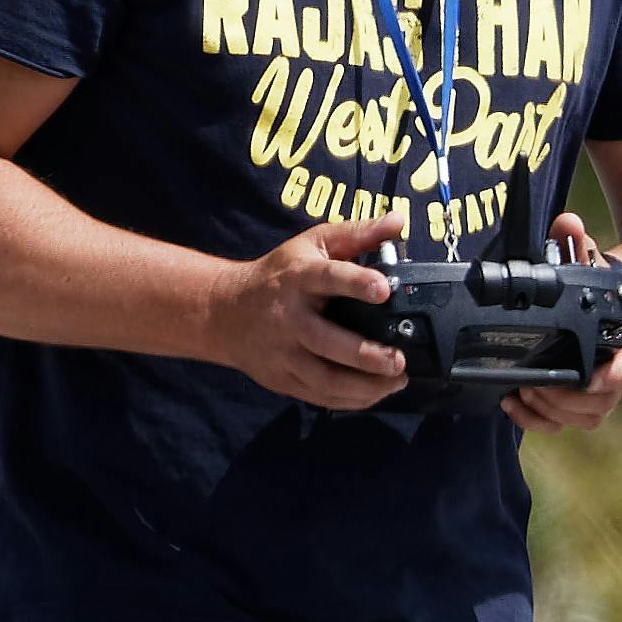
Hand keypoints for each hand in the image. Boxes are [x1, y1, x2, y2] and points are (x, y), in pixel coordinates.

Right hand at [215, 214, 419, 410]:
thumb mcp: (311, 245)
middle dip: (365, 355)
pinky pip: (319, 396)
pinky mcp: (281, 378)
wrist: (222, 311)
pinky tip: (377, 393)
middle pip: (325, 341)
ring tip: (397, 381)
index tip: (384, 289)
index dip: (356, 283)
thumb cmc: (278, 275)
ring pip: (323, 378)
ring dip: (365, 386)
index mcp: (298, 278)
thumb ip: (356, 234)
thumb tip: (398, 221)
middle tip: (398, 360)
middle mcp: (288, 318)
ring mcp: (282, 352)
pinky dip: (351, 400)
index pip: (327, 277)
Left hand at [504, 213, 621, 430]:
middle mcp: (617, 369)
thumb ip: (576, 244)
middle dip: (566, 397)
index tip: (592, 379)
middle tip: (536, 383)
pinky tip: (515, 404)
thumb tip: (566, 222)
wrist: (606, 310)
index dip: (616, 374)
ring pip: (587, 417)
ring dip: (553, 411)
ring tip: (523, 392)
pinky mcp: (579, 402)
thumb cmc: (595, 291)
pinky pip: (569, 425)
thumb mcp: (589, 263)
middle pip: (604, 399)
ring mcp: (600, 390)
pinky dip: (541, 422)